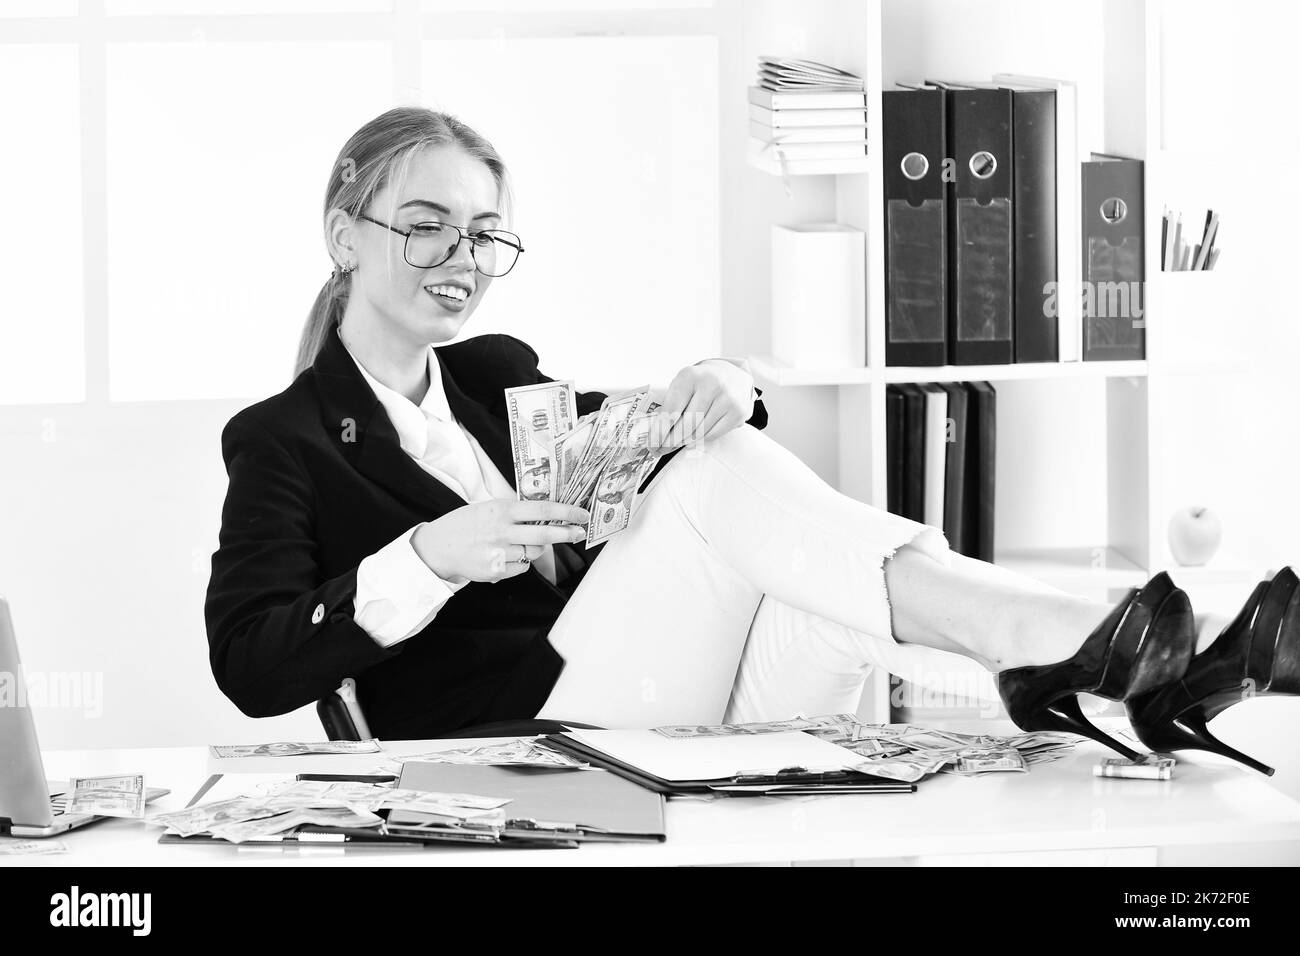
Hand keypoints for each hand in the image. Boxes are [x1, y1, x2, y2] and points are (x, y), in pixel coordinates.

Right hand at [410, 499, 590, 583]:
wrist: (438, 547)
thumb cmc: (466, 524)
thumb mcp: (489, 508)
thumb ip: (516, 512)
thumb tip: (548, 515)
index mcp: (501, 510)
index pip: (542, 509)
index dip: (566, 512)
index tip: (582, 515)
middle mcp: (501, 530)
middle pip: (545, 533)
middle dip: (567, 533)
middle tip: (579, 533)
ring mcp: (498, 552)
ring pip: (534, 552)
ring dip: (535, 548)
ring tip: (518, 542)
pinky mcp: (495, 571)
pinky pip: (522, 567)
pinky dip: (520, 562)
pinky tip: (505, 555)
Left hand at [651, 360, 753, 451]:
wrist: (734, 374)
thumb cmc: (700, 382)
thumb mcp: (683, 384)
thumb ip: (671, 405)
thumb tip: (656, 437)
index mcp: (689, 376)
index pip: (670, 412)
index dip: (658, 433)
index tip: (651, 446)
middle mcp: (710, 384)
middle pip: (685, 426)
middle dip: (670, 442)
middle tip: (661, 450)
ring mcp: (727, 398)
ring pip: (699, 433)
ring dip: (684, 442)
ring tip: (677, 444)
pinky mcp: (738, 411)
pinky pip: (713, 435)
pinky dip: (700, 440)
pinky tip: (693, 440)